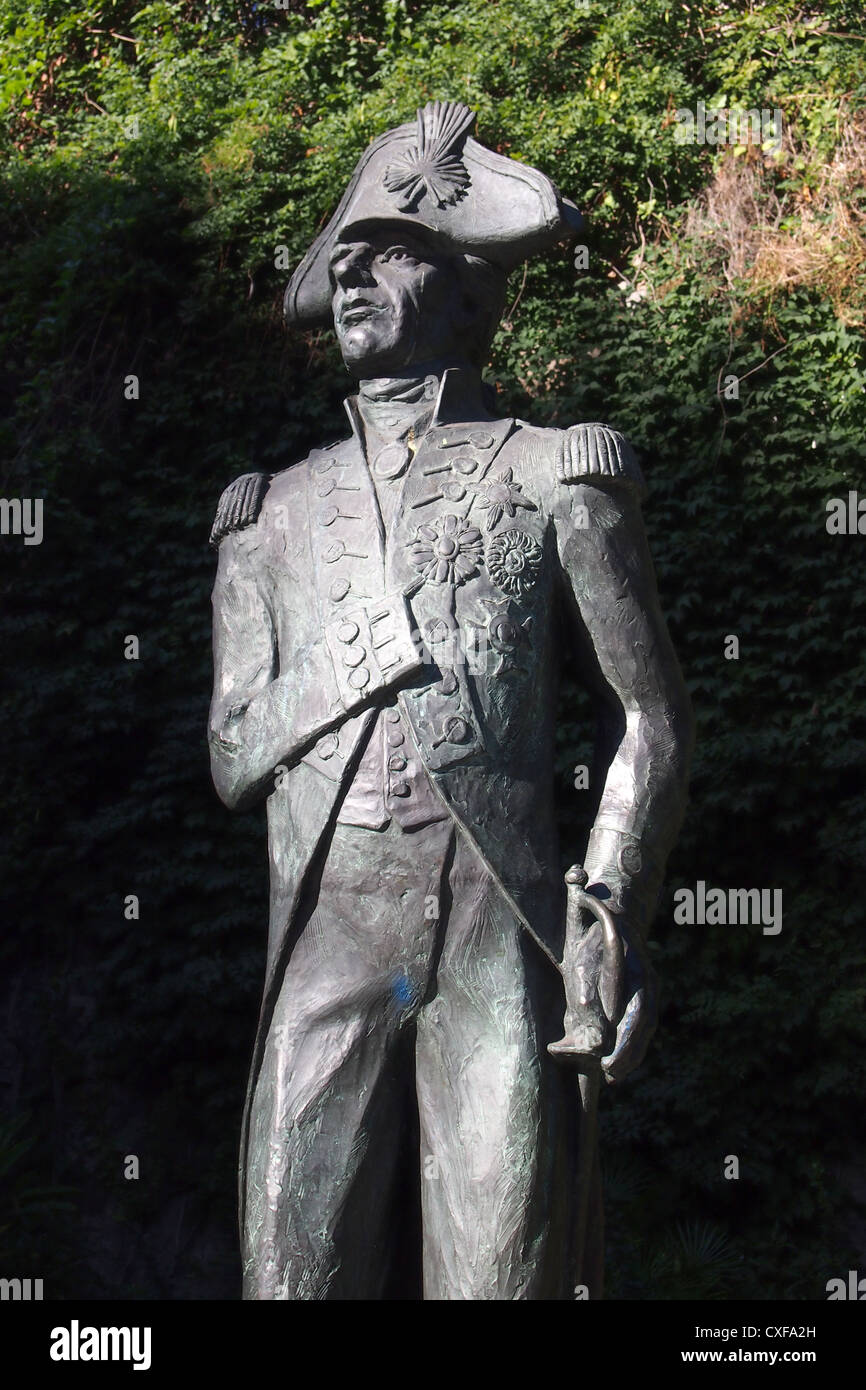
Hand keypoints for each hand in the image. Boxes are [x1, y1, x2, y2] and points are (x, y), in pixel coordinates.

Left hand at [599, 915, 657, 1084]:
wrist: (610, 914)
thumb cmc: (592, 940)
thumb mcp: (583, 962)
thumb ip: (587, 995)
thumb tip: (590, 1030)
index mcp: (639, 977)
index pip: (636, 1019)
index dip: (624, 1045)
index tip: (607, 1064)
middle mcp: (648, 986)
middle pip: (642, 1029)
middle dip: (626, 1056)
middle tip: (609, 1077)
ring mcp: (648, 990)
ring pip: (643, 1029)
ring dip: (630, 1054)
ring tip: (613, 1075)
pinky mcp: (640, 993)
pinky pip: (639, 1023)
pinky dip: (630, 1042)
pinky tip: (618, 1057)